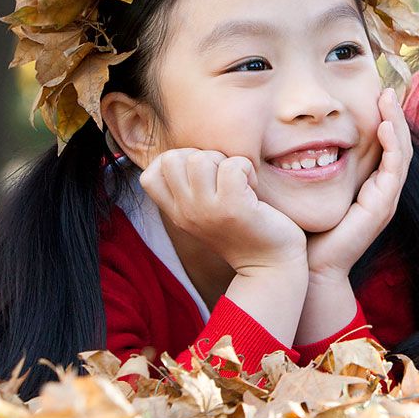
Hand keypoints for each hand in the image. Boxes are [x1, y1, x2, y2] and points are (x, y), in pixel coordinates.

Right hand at [140, 148, 305, 274]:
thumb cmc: (243, 230)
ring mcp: (207, 210)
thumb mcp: (205, 213)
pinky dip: (247, 168)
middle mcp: (186, 212)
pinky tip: (252, 187)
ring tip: (239, 183)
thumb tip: (188, 153)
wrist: (270, 264)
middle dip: (202, 156)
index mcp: (177, 213)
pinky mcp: (233, 207)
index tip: (201, 173)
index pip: (148, 177)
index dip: (173, 161)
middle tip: (223, 177)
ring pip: (200, 158)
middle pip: (171, 158)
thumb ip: (191, 189)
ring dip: (225, 161)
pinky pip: (232, 165)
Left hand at [305, 88, 411, 282]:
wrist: (311, 268)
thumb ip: (309, 166)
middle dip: (395, 115)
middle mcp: (382, 190)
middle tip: (387, 89)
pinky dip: (392, 145)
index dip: (384, 119)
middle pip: (399, 144)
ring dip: (397, 123)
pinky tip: (384, 125)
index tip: (374, 93)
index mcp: (369, 186)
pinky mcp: (382, 206)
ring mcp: (385, 198)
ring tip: (388, 98)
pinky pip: (394, 169)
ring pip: (402, 152)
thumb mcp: (309, 190)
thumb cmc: (305, 231)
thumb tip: (291, 139)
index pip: (385, 146)